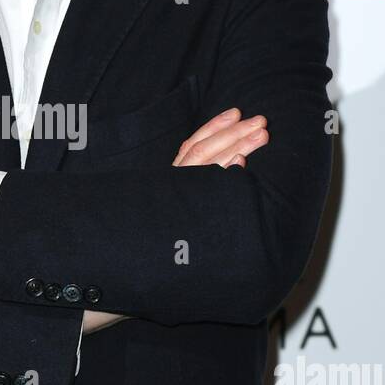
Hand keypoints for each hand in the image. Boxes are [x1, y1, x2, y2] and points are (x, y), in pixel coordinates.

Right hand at [81, 107, 268, 334]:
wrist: (123, 272)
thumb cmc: (153, 243)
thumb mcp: (174, 206)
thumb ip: (192, 184)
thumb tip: (232, 163)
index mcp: (171, 181)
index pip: (192, 145)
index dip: (214, 127)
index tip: (236, 112)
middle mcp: (172, 186)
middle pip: (203, 151)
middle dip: (233, 134)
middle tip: (261, 122)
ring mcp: (176, 200)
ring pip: (205, 166)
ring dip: (235, 147)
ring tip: (260, 136)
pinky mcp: (181, 214)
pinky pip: (202, 191)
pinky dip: (222, 176)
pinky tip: (240, 166)